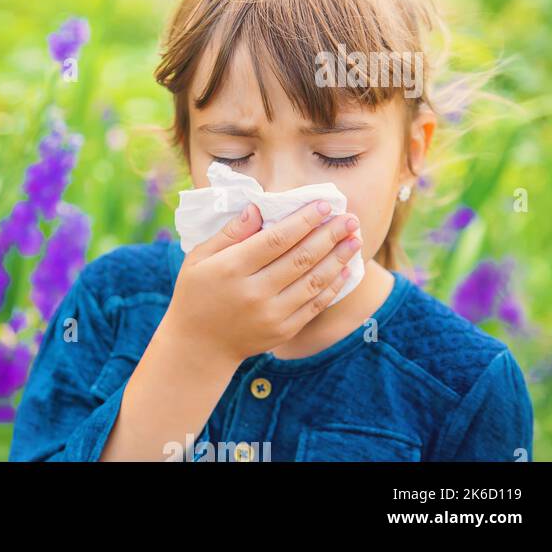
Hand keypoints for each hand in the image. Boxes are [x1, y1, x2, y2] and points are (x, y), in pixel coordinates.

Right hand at [159, 201, 362, 363]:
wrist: (200, 345)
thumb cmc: (196, 294)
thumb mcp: (198, 258)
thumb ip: (229, 233)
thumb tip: (257, 208)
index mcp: (232, 268)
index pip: (276, 239)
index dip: (304, 220)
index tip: (324, 205)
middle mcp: (254, 291)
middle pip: (301, 258)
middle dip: (329, 235)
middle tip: (350, 218)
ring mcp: (271, 314)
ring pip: (314, 280)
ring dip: (338, 258)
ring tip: (355, 239)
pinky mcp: (284, 330)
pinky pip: (315, 305)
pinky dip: (333, 286)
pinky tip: (345, 269)